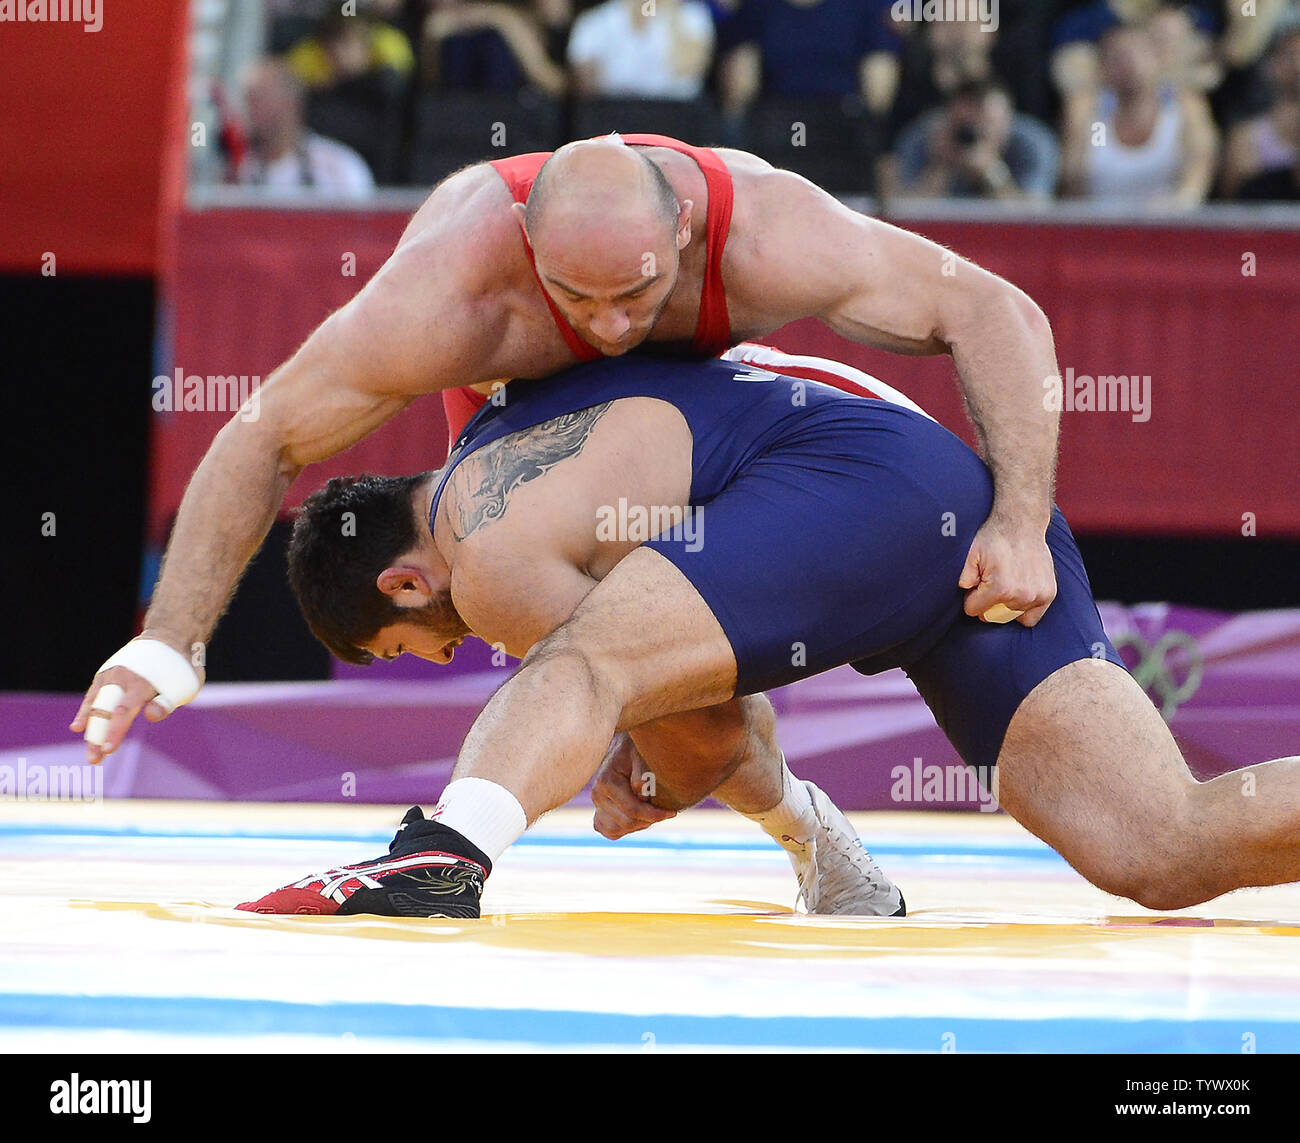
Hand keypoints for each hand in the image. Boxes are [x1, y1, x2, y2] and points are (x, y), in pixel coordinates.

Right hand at [69, 634, 203, 764]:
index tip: (108, 750)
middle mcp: (122, 678)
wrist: (168, 636)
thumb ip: (167, 702)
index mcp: (142, 683)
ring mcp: (111, 675)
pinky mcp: (106, 675)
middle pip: (104, 712)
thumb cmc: (180, 668)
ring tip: (92, 754)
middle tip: (94, 760)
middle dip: (98, 737)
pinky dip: (86, 711)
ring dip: (91, 730)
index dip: (115, 731)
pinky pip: (93, 695)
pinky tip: (77, 728)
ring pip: (96, 706)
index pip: (124, 711)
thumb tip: (151, 716)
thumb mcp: (185, 684)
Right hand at [591, 734, 676, 839]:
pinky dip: (625, 829)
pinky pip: (609, 831)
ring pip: (616, 830)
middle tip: (666, 811)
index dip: (655, 814)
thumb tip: (641, 793)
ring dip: (638, 825)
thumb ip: (642, 771)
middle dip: (649, 820)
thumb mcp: (642, 753)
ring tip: (652, 813)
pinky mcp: (599, 811)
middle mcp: (597, 794)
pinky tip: (640, 817)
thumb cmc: (638, 749)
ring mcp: (597, 804)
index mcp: (606, 781)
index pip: (632, 810)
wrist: (627, 746)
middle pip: (626, 823)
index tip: (673, 812)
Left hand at [958, 516, 1056, 626]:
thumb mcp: (971, 555)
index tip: (976, 584)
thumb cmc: (995, 538)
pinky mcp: (1049, 594)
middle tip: (990, 582)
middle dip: (987, 602)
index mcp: (1001, 589)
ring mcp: (1038, 595)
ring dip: (1005, 605)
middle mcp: (1022, 596)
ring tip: (1006, 584)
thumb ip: (963, 578)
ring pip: (1011, 616)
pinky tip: (1018, 593)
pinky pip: (1031, 617)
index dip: (971, 597)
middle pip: (993, 616)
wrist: (1022, 524)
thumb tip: (966, 592)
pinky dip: (1023, 609)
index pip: (974, 610)